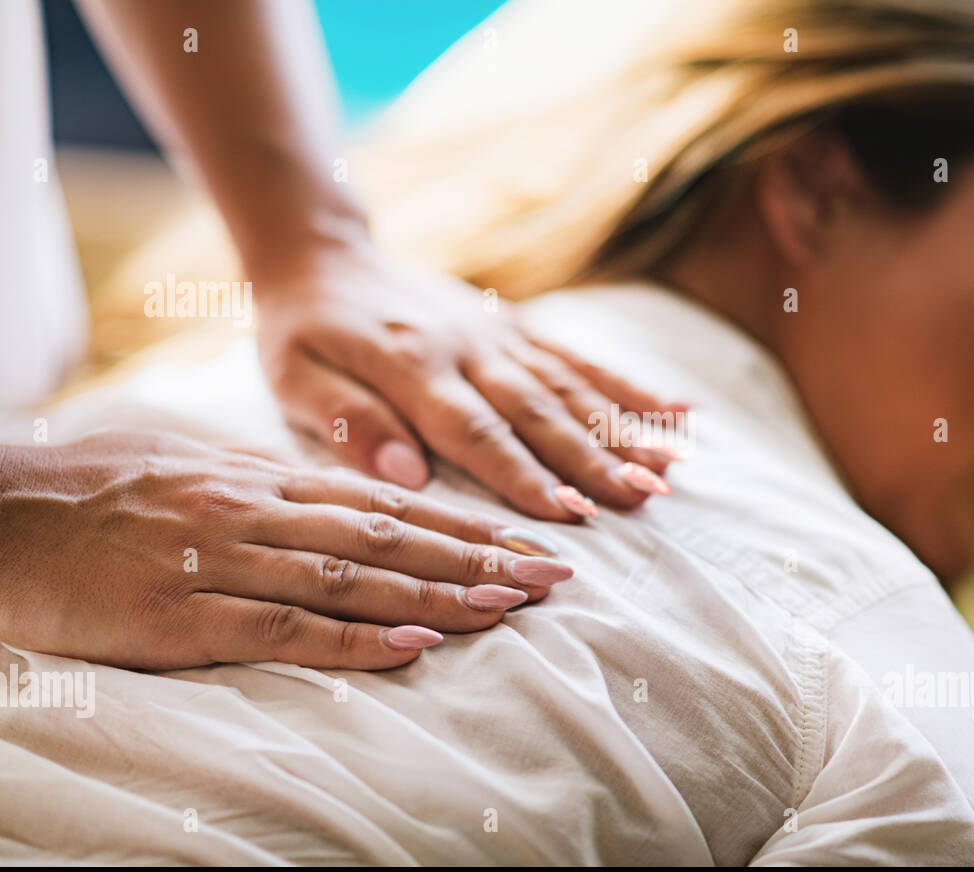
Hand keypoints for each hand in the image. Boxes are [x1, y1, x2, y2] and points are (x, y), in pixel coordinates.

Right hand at [0, 431, 570, 670]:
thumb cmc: (93, 490)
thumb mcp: (192, 468)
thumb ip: (267, 486)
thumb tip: (336, 499)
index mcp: (260, 480)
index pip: (383, 503)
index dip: (458, 524)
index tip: (521, 539)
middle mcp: (255, 514)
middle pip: (386, 537)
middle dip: (475, 557)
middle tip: (550, 573)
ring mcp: (219, 562)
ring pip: (350, 578)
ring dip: (436, 594)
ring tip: (508, 606)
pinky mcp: (179, 615)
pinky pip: (280, 628)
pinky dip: (352, 638)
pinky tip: (411, 646)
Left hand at [253, 240, 684, 521]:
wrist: (325, 254)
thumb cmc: (305, 331)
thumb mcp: (294, 377)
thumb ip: (348, 421)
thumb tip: (407, 474)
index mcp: (411, 366)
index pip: (475, 430)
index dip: (523, 473)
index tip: (567, 513)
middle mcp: (468, 348)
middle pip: (539, 410)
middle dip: (593, 458)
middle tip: (642, 498)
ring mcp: (499, 336)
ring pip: (570, 387)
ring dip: (623, 430)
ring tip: (670, 470)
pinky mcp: (517, 328)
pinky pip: (579, 360)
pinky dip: (629, 388)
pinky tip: (679, 412)